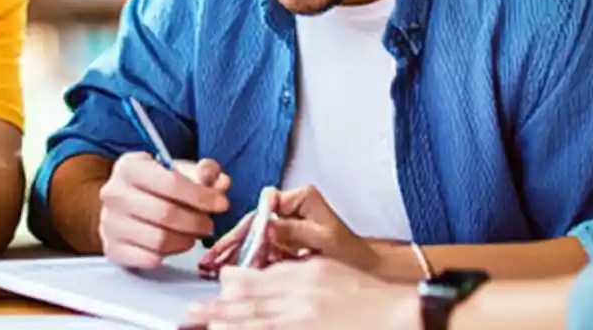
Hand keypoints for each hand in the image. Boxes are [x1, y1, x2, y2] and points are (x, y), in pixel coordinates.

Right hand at [99, 153, 229, 268]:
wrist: (124, 205)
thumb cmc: (156, 186)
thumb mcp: (179, 170)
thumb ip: (204, 173)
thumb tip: (220, 183)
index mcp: (129, 166)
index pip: (171, 182)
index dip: (201, 196)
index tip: (221, 204)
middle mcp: (114, 193)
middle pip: (166, 214)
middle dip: (196, 222)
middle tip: (209, 225)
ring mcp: (109, 223)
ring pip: (159, 240)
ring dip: (185, 240)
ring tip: (193, 235)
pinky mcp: (112, 248)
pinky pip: (148, 259)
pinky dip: (168, 255)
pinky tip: (174, 244)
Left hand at [187, 258, 419, 329]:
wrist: (399, 314)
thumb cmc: (366, 292)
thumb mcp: (327, 269)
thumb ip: (293, 271)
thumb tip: (259, 275)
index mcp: (304, 274)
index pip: (261, 279)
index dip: (234, 285)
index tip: (216, 286)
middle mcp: (301, 295)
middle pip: (253, 302)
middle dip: (220, 308)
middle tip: (193, 312)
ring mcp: (306, 318)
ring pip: (259, 322)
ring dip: (231, 324)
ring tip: (206, 325)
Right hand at [210, 185, 379, 272]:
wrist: (365, 268)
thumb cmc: (351, 253)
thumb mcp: (323, 238)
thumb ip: (295, 230)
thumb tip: (268, 224)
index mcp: (301, 197)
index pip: (265, 209)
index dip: (247, 228)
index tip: (232, 243)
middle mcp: (292, 205)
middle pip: (256, 223)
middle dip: (235, 242)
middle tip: (214, 257)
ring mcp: (289, 221)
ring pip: (257, 236)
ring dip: (241, 252)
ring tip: (218, 266)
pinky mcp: (288, 237)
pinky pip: (266, 247)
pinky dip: (253, 259)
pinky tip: (239, 270)